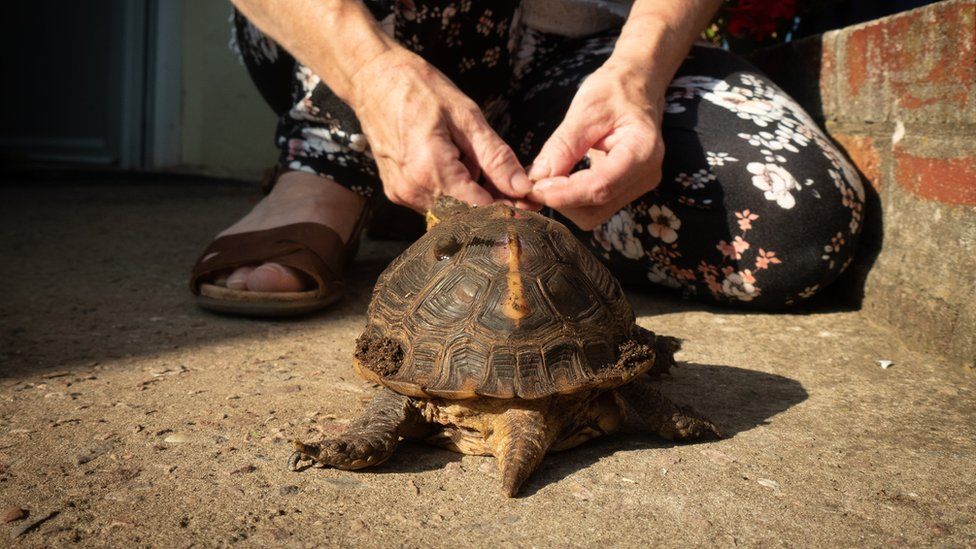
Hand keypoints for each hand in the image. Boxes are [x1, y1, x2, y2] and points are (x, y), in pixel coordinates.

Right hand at [351, 49, 532, 211]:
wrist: (371, 77)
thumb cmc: (419, 89)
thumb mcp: (467, 117)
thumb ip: (496, 158)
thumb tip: (522, 188)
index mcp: (431, 171)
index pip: (479, 210)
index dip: (508, 208)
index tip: (529, 201)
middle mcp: (412, 190)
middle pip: (466, 215)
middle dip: (491, 202)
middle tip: (509, 181)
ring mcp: (401, 193)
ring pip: (451, 211)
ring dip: (470, 195)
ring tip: (472, 161)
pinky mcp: (397, 191)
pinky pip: (435, 202)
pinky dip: (452, 190)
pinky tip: (454, 164)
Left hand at [526, 62, 665, 229]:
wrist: (637, 85)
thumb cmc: (615, 89)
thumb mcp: (586, 110)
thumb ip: (563, 146)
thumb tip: (537, 178)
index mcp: (642, 151)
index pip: (600, 187)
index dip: (564, 193)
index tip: (535, 187)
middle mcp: (646, 175)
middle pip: (596, 207)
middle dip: (562, 200)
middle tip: (534, 180)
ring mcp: (637, 185)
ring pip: (594, 213)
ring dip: (564, 201)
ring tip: (545, 177)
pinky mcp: (626, 189)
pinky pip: (595, 205)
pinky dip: (572, 198)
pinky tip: (558, 179)